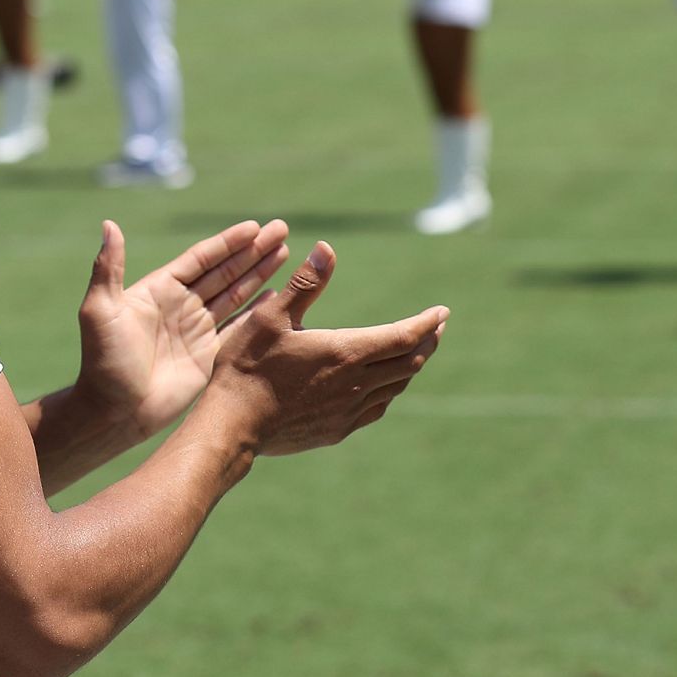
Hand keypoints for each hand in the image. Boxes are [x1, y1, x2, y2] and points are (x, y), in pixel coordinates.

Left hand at [75, 220, 291, 439]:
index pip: (201, 259)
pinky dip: (258, 311)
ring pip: (236, 294)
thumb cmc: (103, 359)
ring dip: (260, 274)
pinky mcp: (208, 355)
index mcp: (159, 289)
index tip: (255, 227)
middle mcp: (181, 305)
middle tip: (282, 230)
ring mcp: (196, 330)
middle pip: (225, 271)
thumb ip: (109, 268)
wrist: (113, 409)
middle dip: (253, 251)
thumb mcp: (101, 309)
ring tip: (286, 252)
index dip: (228, 243)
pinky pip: (238, 327)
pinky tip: (276, 295)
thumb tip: (110, 223)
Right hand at [207, 242, 446, 455]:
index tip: (442, 311)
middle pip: (410, 362)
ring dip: (411, 366)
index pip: (404, 336)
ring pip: (396, 386)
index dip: (427, 323)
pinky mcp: (338, 429)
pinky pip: (377, 408)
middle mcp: (356, 384)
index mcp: (346, 352)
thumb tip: (327, 247)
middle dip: (428, 341)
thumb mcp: (270, 317)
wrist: (234, 424)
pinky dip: (390, 390)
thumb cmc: (247, 366)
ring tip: (415, 351)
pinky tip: (384, 386)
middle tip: (436, 327)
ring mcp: (349, 410)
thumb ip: (305, 284)